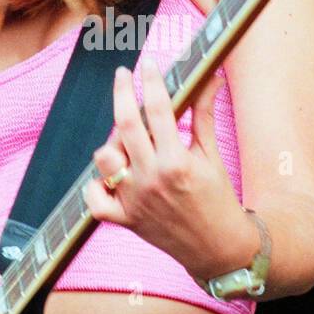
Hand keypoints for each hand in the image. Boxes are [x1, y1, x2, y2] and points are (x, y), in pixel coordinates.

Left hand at [83, 58, 254, 281]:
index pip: (159, 109)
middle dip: (121, 93)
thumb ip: (204, 115)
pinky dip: (96, 185)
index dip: (152, 81)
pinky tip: (110, 175)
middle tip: (122, 76)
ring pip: (104, 158)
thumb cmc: (218, 200)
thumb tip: (210, 79)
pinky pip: (95, 200)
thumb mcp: (212, 155)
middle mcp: (152, 178)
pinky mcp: (125, 220)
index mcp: (177, 161)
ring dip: (112, 142)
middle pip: (125, 125)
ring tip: (127, 139)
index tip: (149, 65)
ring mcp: (135, 200)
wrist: (218, 248)